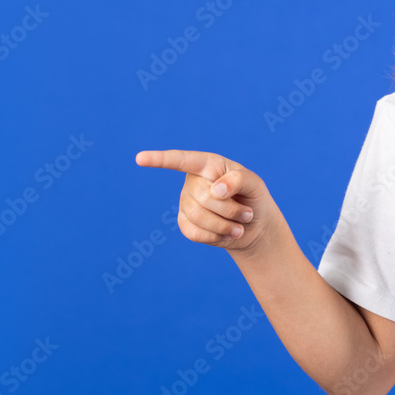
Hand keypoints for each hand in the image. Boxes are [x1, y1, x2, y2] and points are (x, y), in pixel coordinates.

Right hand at [136, 149, 278, 252]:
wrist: (255, 226)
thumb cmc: (254, 198)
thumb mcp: (255, 184)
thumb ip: (239, 180)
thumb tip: (215, 189)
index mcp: (208, 164)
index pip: (182, 160)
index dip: (160, 159)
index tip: (140, 158)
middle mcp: (192, 181)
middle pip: (202, 197)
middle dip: (230, 209)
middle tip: (246, 213)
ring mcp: (186, 202)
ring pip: (197, 216)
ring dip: (225, 225)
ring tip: (240, 225)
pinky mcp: (185, 223)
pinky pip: (193, 232)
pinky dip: (215, 236)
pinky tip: (226, 233)